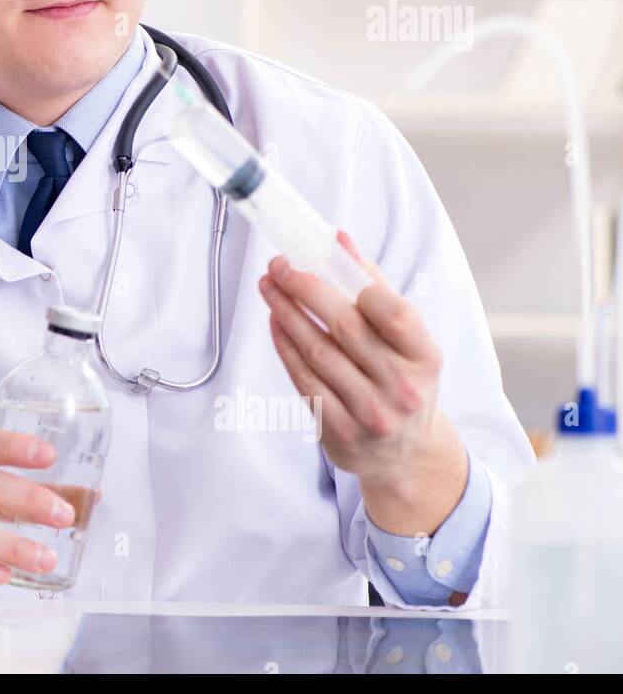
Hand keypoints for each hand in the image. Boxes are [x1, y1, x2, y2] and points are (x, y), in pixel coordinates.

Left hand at [258, 230, 452, 486]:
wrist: (405, 454)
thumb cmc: (402, 379)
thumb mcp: (406, 341)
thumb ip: (374, 288)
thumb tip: (338, 239)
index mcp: (425, 358)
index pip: (396, 315)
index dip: (360, 284)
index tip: (325, 260)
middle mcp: (402, 388)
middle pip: (345, 328)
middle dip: (305, 289)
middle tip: (279, 265)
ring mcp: (370, 413)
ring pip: (317, 352)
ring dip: (286, 313)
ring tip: (268, 286)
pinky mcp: (339, 430)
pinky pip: (303, 380)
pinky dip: (285, 345)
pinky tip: (275, 321)